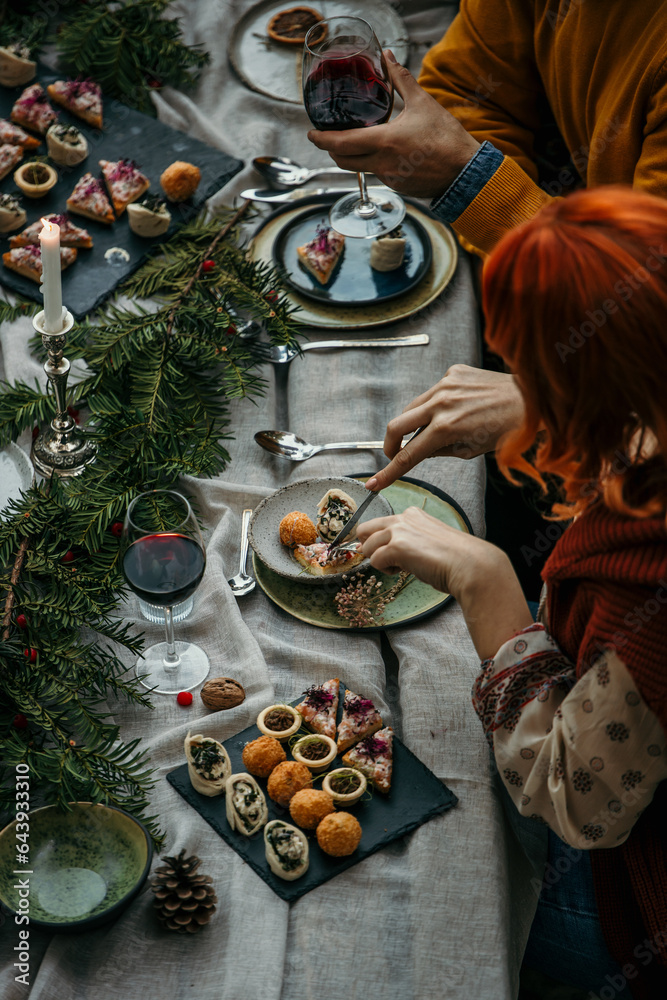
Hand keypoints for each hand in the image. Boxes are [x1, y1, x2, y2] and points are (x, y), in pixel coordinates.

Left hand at [307, 51, 480, 198]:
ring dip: (355, 156)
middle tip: (327, 139)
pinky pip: (379, 174)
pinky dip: (375, 163)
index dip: (322, 140)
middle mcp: (381, 164)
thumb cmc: (446, 138)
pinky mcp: (398, 187)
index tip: (311, 134)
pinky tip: (385, 154)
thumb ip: (400, 80)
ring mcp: (389, 178)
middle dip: (332, 150)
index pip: (341, 144)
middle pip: (344, 161)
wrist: (464, 172)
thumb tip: (388, 56)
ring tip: (356, 142)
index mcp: (383, 142)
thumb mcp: (422, 103)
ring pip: (361, 168)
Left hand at [357, 507, 531, 658]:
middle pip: (365, 530)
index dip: (383, 541)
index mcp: (412, 514)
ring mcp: (399, 531)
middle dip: (371, 548)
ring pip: (367, 547)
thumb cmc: (455, 558)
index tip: (396, 554)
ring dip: (380, 561)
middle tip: (388, 561)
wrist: (470, 565)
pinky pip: (375, 561)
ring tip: (402, 567)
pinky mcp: (396, 548)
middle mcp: (403, 518)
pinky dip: (386, 571)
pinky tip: (404, 571)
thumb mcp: (427, 541)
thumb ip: (408, 541)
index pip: (381, 524)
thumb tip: (388, 553)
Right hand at [365, 365, 524, 491]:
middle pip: (396, 425)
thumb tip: (417, 450)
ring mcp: (445, 384)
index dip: (389, 473)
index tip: (374, 484)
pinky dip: (435, 405)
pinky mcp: (452, 372)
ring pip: (412, 407)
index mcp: (446, 428)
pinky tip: (455, 409)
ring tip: (433, 431)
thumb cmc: (506, 430)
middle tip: (393, 453)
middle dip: (389, 443)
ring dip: (413, 423)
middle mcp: (441, 403)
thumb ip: (438, 451)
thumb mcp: (470, 451)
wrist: (530, 399)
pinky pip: (432, 392)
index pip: (408, 455)